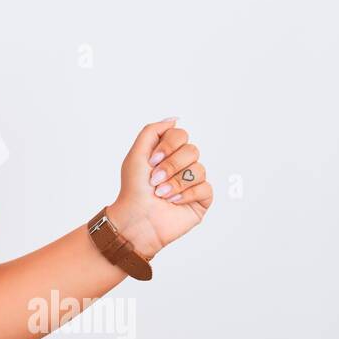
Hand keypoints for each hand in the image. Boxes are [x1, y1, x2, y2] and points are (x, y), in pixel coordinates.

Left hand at [107, 117, 212, 258]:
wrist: (136, 219)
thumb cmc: (133, 189)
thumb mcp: (136, 154)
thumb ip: (152, 131)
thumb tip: (174, 120)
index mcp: (168, 153)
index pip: (180, 135)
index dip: (168, 146)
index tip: (152, 161)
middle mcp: (182, 165)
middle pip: (192, 150)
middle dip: (171, 166)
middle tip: (154, 180)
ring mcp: (193, 182)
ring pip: (199, 169)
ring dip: (176, 183)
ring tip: (161, 194)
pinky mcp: (201, 199)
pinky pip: (206, 187)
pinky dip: (186, 194)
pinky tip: (172, 202)